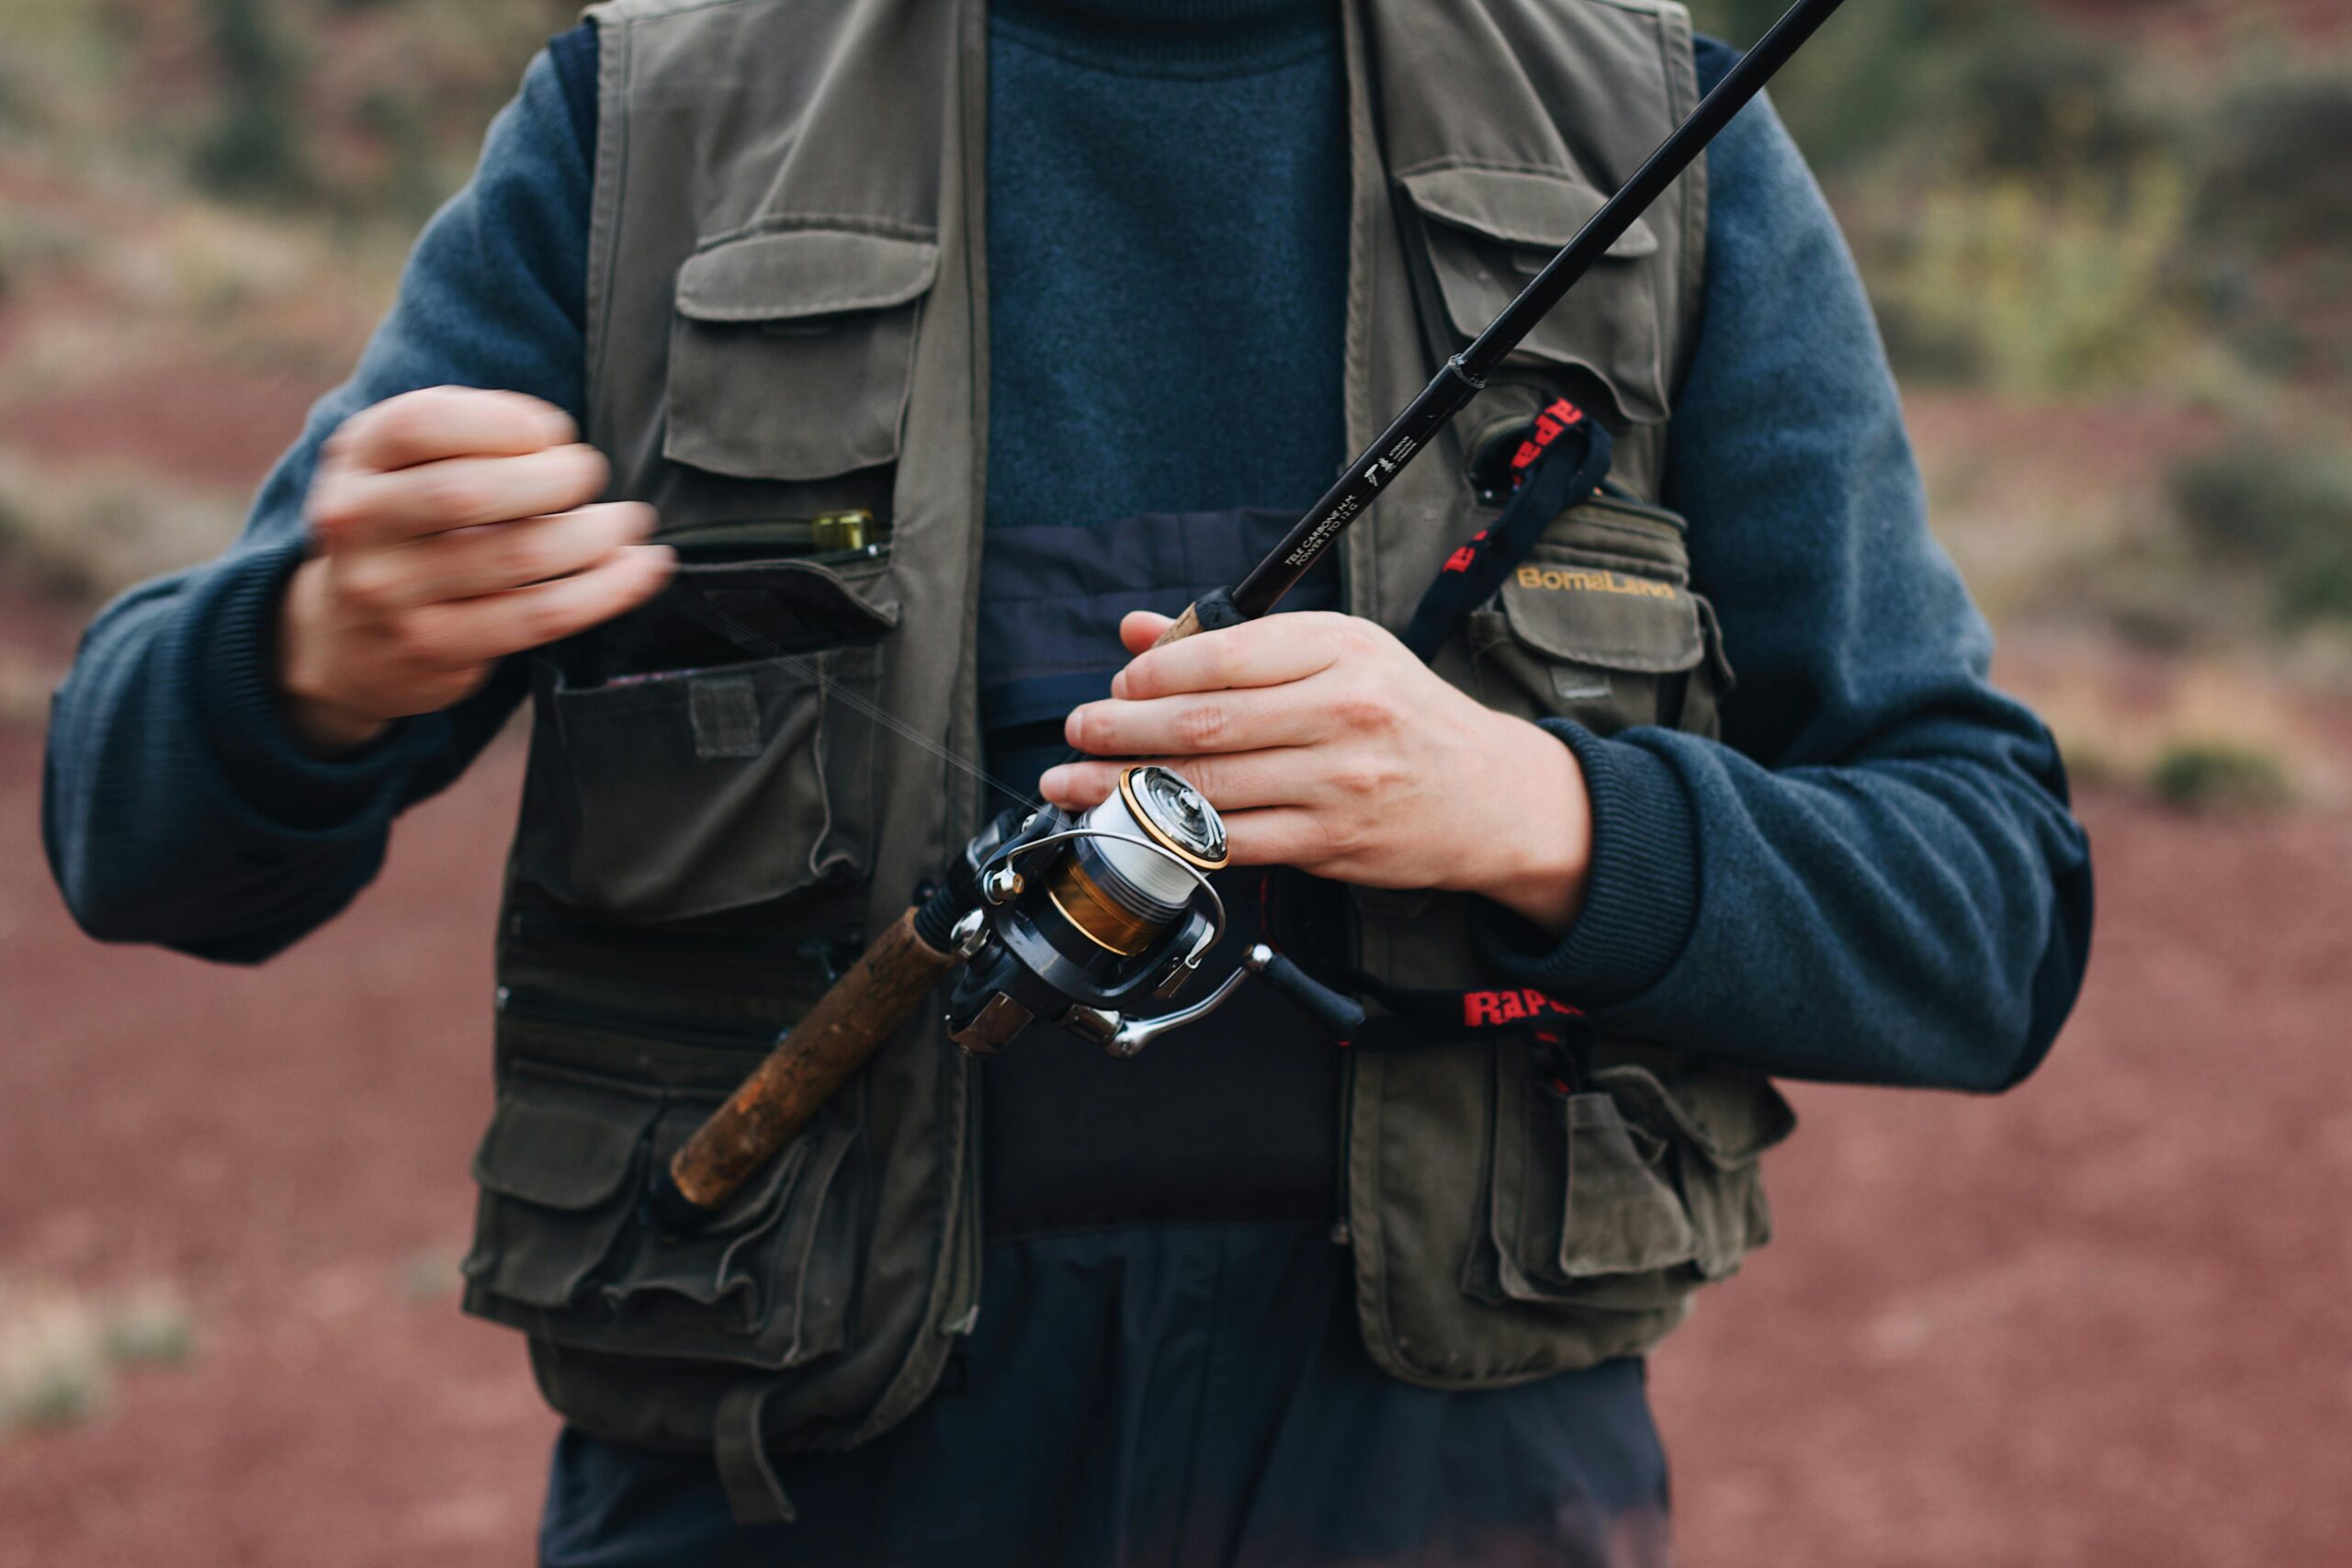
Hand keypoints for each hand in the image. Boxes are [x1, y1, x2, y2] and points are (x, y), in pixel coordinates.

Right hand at [276, 387, 674, 754]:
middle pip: (469, 492)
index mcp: (355, 460)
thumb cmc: (403, 528)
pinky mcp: (435, 648)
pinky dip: (604, 589)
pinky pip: (538, 615)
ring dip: (594, 534)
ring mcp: (391, 594)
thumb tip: (550, 437)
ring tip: (630, 521)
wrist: (344, 643)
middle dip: (553, 477)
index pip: (420, 424)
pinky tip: (642, 568)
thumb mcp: (399, 463)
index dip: (501, 419)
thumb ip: (459, 433)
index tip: (549, 431)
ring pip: (516, 555)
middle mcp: (360, 525)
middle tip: (589, 472)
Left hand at [1040, 610, 1592, 933]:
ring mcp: (1338, 781)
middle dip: (1121, 729)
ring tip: (1077, 785)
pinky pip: (1234, 842)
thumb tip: (1138, 631)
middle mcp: (1342, 710)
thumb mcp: (1339, 653)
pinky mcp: (1332, 842)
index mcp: (1340, 648)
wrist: (1493, 795)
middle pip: (1203, 722)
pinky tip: (1135, 828)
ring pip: (1208, 787)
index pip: (1221, 655)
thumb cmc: (1406, 717)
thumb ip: (1235, 641)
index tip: (1120, 683)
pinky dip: (1176, 836)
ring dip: (1126, 789)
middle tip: (1079, 731)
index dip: (1152, 673)